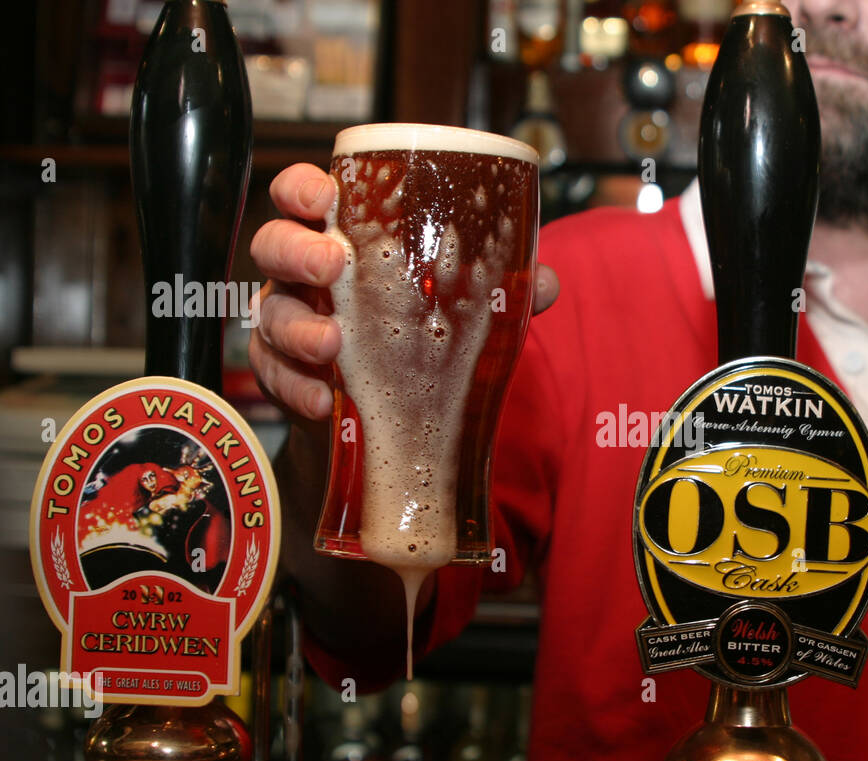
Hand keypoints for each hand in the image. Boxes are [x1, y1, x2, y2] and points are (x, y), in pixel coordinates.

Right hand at [248, 163, 559, 422]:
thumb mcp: (464, 307)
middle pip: (274, 244)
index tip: (326, 196)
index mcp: (344, 240)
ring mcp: (291, 325)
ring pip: (269, 313)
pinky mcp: (284, 377)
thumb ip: (502, 289)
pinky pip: (274, 375)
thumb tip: (545, 282)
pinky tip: (324, 399)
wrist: (390, 413)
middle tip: (331, 267)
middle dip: (296, 250)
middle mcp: (307, 277)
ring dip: (297, 327)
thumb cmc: (419, 334)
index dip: (303, 187)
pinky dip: (296, 387)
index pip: (305, 195)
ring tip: (333, 345)